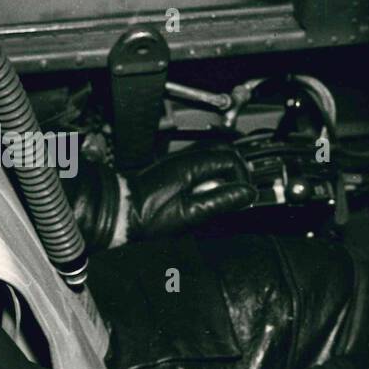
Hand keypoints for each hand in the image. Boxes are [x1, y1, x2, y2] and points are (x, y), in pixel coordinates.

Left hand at [127, 145, 255, 237]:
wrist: (122, 211)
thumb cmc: (149, 214)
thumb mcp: (190, 213)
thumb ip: (220, 201)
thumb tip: (246, 193)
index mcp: (192, 165)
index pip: (231, 160)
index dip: (243, 177)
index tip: (245, 195)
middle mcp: (186, 158)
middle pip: (224, 153)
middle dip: (236, 173)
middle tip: (239, 195)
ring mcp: (178, 162)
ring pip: (212, 158)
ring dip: (224, 175)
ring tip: (224, 197)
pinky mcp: (173, 170)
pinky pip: (200, 166)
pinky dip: (210, 177)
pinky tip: (205, 195)